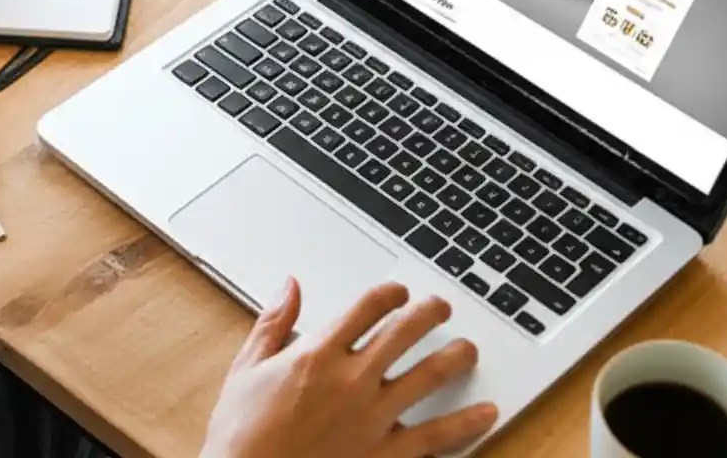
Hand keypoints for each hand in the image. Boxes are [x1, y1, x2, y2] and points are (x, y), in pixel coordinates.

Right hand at [200, 279, 496, 457]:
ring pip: (429, 376)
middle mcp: (351, 381)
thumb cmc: (241, 436)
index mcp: (317, 355)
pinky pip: (436, 437)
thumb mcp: (246, 370)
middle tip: (441, 308)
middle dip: (429, 313)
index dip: (390, 293)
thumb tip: (291, 285)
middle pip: (404, 333)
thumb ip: (273, 323)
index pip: (366, 308)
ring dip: (455, 357)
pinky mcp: (384, 456)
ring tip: (468, 349)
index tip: (400, 292)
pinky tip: (485, 413)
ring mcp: (372, 419)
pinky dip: (466, 423)